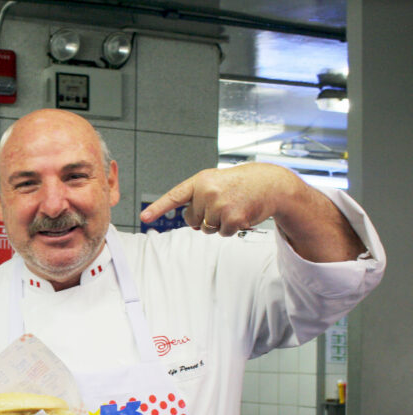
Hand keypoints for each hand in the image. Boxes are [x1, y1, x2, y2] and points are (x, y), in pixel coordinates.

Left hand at [139, 163, 301, 236]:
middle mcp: (207, 192)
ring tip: (233, 207)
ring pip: (206, 229)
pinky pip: (222, 233)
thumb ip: (197, 198)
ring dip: (219, 224)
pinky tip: (240, 214)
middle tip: (222, 204)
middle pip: (192, 220)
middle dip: (204, 217)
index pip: (174, 196)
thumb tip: (189, 222)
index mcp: (200, 181)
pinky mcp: (232, 218)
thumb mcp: (214, 182)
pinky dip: (231, 229)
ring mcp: (219, 205)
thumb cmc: (240, 183)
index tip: (145, 217)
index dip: (158, 208)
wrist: (269, 183)